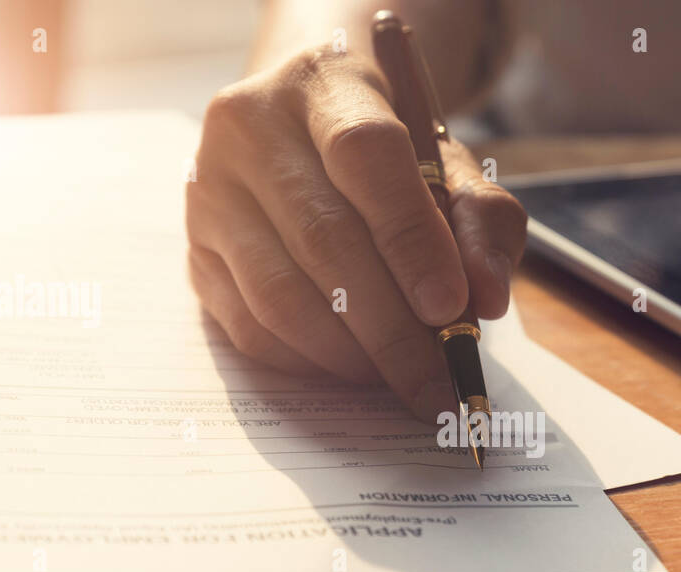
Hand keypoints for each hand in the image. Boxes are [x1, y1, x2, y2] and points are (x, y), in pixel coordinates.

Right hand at [186, 45, 527, 422]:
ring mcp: (210, 190)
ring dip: (350, 354)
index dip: (410, 238)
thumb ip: (483, 223)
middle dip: (391, 327)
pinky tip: (353, 367)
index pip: (364, 155)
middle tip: (437, 381)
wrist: (307, 125)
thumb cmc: (390, 155)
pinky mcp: (195, 249)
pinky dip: (309, 362)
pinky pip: (249, 326)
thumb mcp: (450, 167)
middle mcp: (249, 127)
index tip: (450, 309)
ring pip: (279, 294)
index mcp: (324, 82)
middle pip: (323, 239)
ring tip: (400, 377)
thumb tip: (485, 298)